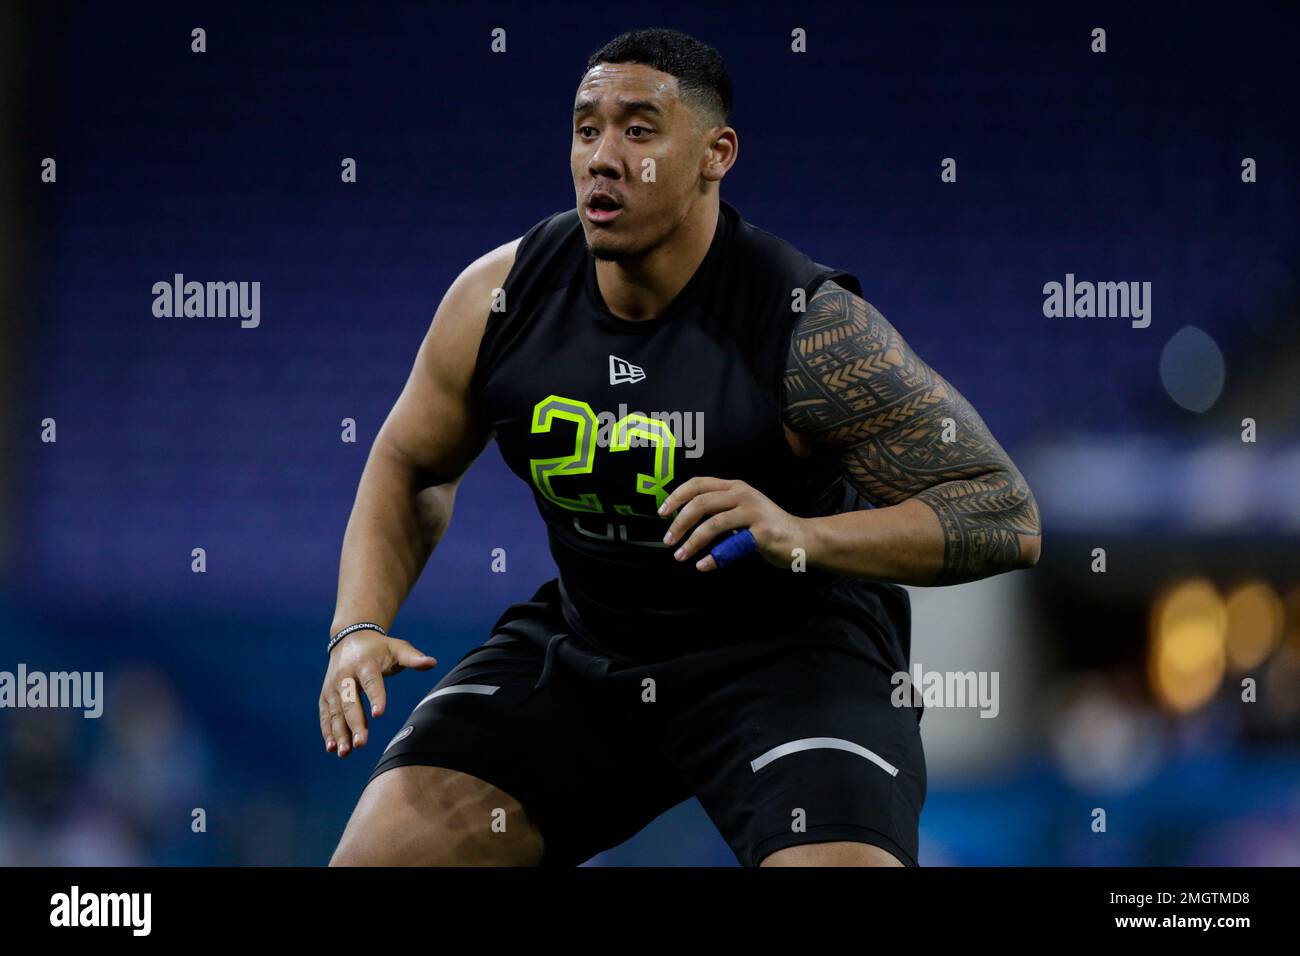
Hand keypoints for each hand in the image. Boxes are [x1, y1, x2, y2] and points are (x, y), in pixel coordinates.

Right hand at [318, 631, 436, 757]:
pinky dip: (327, 731)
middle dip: (355, 723)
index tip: (380, 714)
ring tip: (345, 752)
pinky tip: (332, 748)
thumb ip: (414, 658)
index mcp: (365, 663)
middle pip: (349, 701)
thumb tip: (433, 663)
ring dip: (339, 732)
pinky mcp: (326, 695)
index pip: (371, 682)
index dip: (375, 697)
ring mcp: (333, 687)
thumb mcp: (397, 648)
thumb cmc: (380, 648)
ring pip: (335, 711)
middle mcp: (345, 675)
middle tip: (361, 744)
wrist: (350, 638)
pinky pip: (326, 715)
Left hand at [658, 477, 806, 571]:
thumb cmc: (767, 526)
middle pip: (701, 503)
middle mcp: (743, 494)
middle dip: (680, 522)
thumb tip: (684, 518)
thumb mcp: (742, 508)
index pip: (698, 483)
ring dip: (692, 542)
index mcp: (734, 487)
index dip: (677, 496)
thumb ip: (719, 508)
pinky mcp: (761, 532)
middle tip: (668, 540)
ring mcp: (753, 512)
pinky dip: (714, 557)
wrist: (801, 538)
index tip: (662, 512)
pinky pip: (730, 545)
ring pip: (713, 524)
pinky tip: (704, 565)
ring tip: (681, 555)